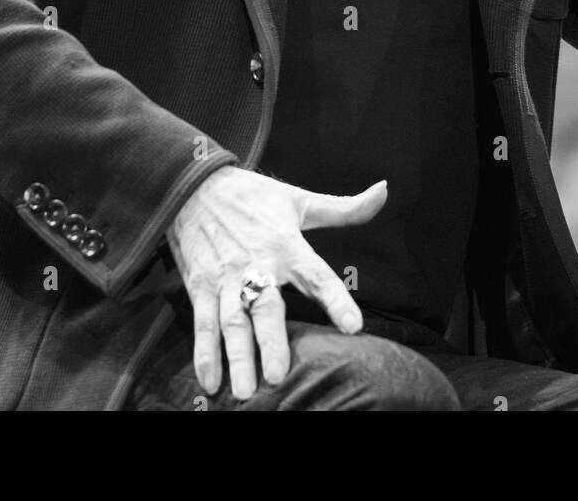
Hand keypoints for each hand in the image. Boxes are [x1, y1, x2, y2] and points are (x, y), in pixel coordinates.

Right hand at [166, 166, 387, 400]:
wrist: (193, 185)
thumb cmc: (252, 195)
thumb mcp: (299, 199)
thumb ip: (344, 208)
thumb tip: (384, 191)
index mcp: (286, 244)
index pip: (317, 275)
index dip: (336, 300)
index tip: (353, 327)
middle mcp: (256, 265)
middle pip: (266, 307)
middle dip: (271, 341)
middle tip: (279, 376)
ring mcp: (226, 279)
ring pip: (232, 322)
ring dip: (238, 356)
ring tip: (246, 391)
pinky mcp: (201, 287)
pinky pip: (203, 323)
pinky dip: (205, 353)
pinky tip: (210, 382)